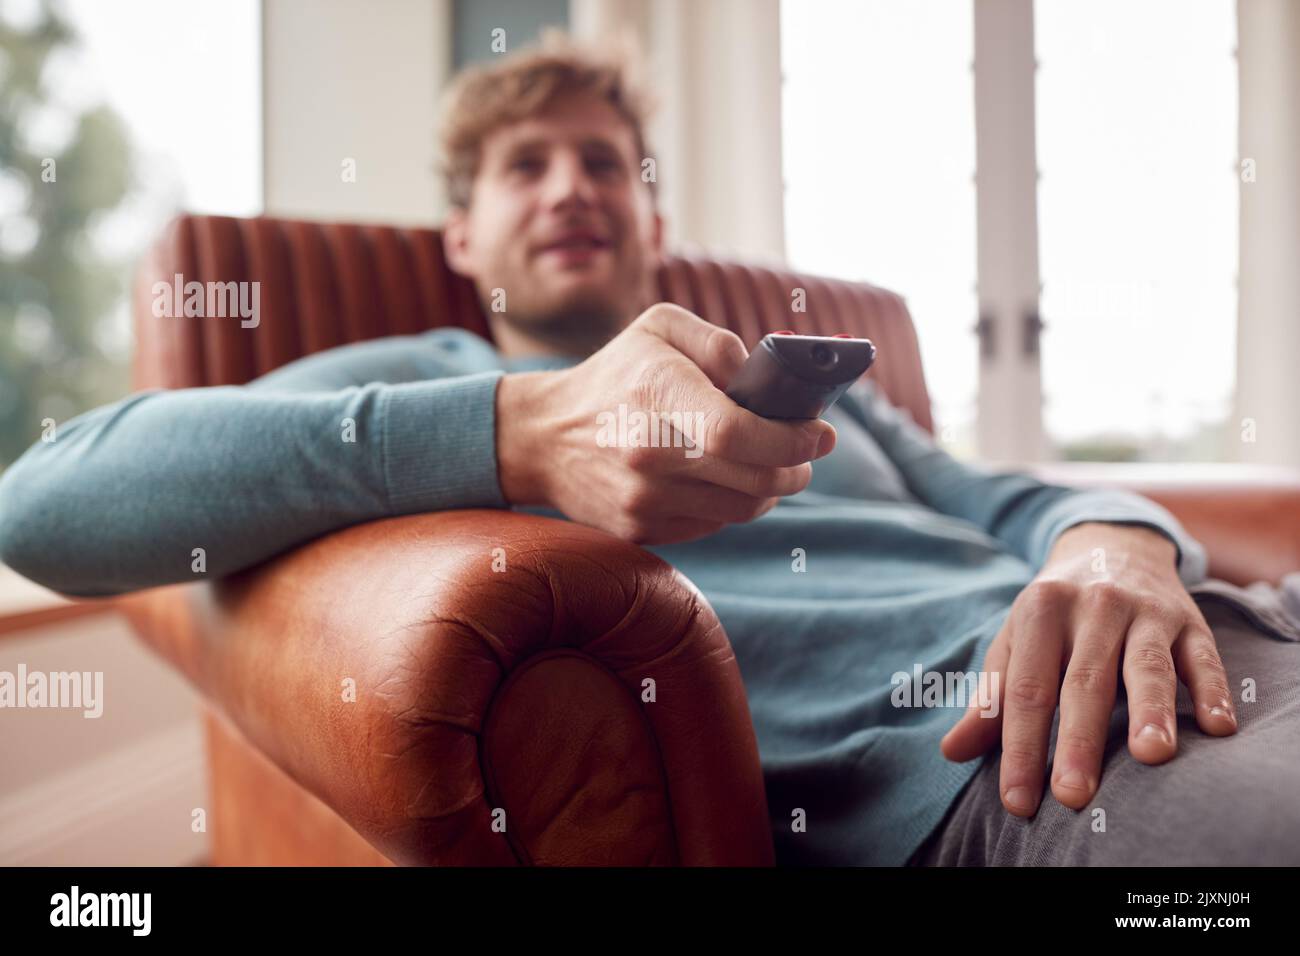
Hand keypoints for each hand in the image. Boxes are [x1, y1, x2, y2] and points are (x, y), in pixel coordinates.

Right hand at [495, 303, 835, 544]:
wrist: (542, 437)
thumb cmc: (614, 375)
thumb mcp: (659, 329)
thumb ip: (718, 342)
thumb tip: (763, 379)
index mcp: (657, 394)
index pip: (738, 434)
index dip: (793, 440)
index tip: (821, 434)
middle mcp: (648, 452)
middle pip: (754, 479)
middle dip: (797, 467)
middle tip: (809, 451)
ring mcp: (642, 498)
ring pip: (742, 508)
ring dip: (772, 489)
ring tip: (773, 465)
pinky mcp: (640, 529)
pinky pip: (712, 524)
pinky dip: (732, 504)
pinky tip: (725, 480)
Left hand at [940, 521, 1236, 815]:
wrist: (1110, 544)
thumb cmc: (1053, 613)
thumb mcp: (1015, 641)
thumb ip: (991, 698)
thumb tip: (951, 751)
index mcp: (1040, 611)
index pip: (1027, 690)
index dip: (1020, 748)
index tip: (1018, 801)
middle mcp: (1092, 607)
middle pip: (1083, 682)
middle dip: (1078, 742)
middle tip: (1072, 796)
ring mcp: (1144, 611)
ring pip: (1147, 666)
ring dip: (1150, 711)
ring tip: (1152, 756)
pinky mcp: (1190, 620)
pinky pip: (1203, 657)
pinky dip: (1213, 691)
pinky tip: (1218, 728)